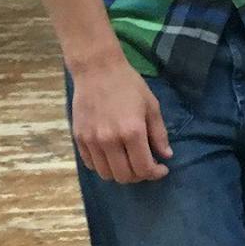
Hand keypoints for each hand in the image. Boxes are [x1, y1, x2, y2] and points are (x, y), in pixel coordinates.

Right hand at [70, 55, 171, 183]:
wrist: (97, 69)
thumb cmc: (128, 85)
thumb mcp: (151, 106)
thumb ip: (159, 134)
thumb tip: (166, 156)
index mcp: (132, 132)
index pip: (143, 168)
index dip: (155, 173)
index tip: (161, 168)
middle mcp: (109, 140)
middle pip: (124, 176)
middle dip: (139, 176)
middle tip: (146, 166)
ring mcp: (91, 140)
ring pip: (106, 174)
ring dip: (121, 173)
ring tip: (129, 162)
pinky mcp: (78, 138)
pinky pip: (91, 164)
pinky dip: (104, 166)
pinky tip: (113, 156)